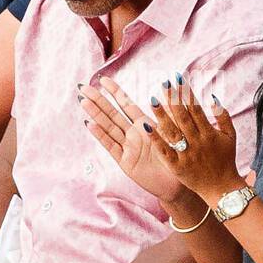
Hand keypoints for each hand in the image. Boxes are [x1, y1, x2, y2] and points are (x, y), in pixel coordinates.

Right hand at [80, 76, 185, 204]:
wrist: (178, 183)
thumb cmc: (179, 157)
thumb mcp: (175, 131)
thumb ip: (168, 113)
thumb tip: (169, 89)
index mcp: (145, 124)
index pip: (126, 104)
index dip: (115, 91)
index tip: (103, 79)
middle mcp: (133, 134)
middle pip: (112, 114)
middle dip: (98, 100)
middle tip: (83, 87)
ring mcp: (127, 147)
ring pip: (108, 127)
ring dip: (95, 114)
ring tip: (83, 101)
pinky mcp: (125, 162)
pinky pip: (111, 146)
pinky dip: (101, 135)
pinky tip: (90, 124)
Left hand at [144, 75, 241, 206]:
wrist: (222, 189)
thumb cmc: (225, 160)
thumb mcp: (230, 136)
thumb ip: (223, 116)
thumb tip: (213, 96)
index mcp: (210, 133)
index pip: (196, 109)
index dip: (186, 93)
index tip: (177, 79)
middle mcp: (198, 142)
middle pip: (183, 117)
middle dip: (173, 99)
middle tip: (164, 83)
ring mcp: (187, 154)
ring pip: (173, 132)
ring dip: (162, 115)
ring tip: (152, 100)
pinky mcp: (177, 166)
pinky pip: (165, 150)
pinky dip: (155, 139)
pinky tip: (146, 126)